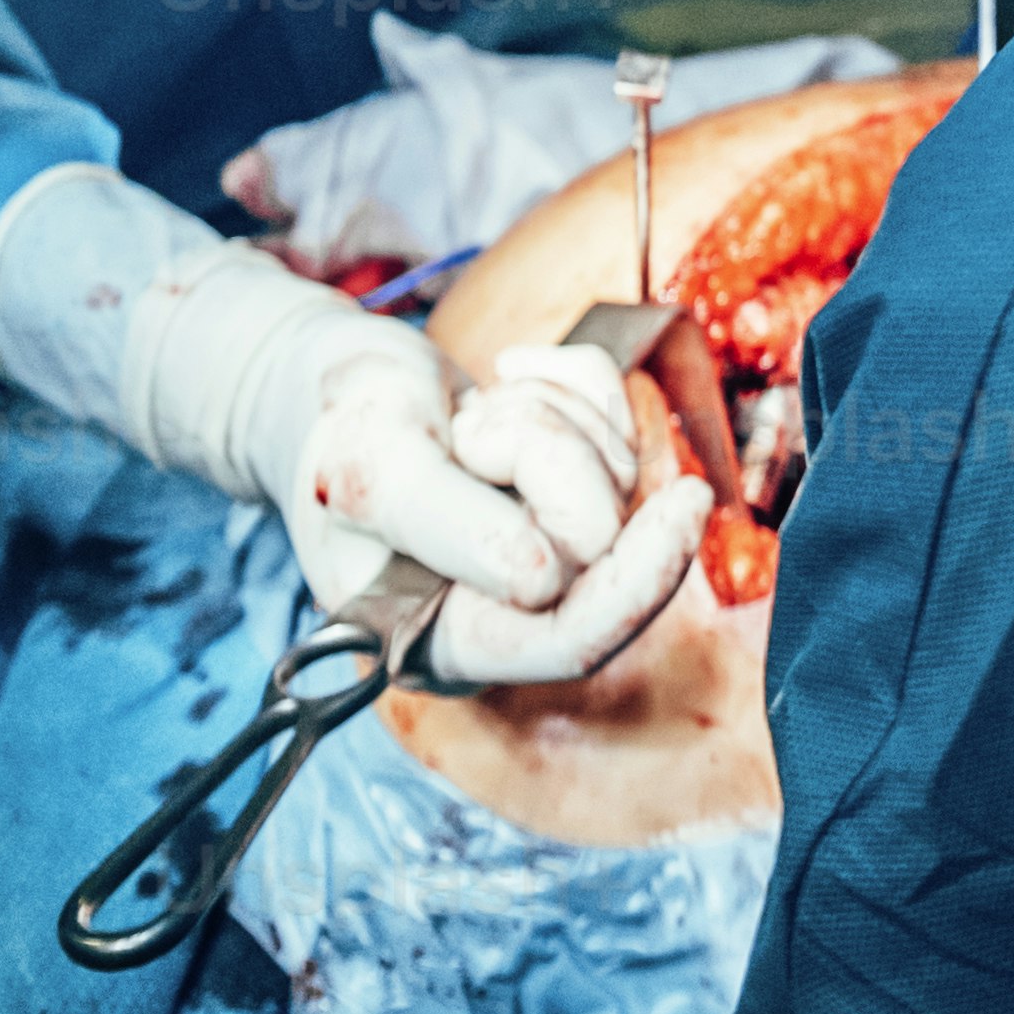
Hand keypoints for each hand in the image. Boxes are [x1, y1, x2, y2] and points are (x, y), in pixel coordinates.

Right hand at [271, 324, 706, 678]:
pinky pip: (620, 417)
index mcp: (452, 641)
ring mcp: (553, 544)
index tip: (682, 511)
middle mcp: (515, 609)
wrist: (331, 383)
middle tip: (467, 435)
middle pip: (596, 538)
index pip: (569, 641)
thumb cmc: (336, 435)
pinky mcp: (577, 483)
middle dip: (543, 453)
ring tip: (470, 417)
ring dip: (546, 413)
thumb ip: (449, 526)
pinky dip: (571, 378)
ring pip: (614, 474)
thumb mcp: (371, 471)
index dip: (632, 587)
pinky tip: (510, 372)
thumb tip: (545, 580)